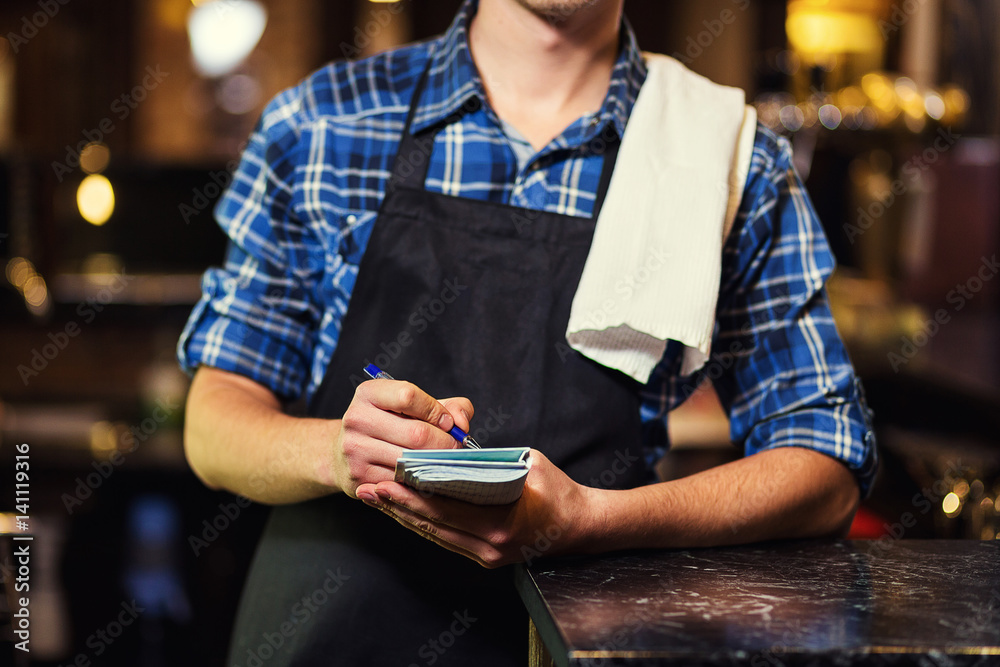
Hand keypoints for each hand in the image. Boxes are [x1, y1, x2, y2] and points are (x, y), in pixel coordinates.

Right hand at [331, 379, 472, 497]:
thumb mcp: (414, 407)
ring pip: (411, 460)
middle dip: (445, 443)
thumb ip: (448, 406)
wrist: (346, 452)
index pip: (408, 395)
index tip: (448, 422)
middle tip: (456, 448)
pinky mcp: (359, 476)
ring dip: (435, 463)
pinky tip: (425, 475)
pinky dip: (419, 480)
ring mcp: (355, 449)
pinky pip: (401, 481)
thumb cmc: (390, 424)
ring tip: (443, 460)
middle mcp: (357, 418)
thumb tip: (461, 423)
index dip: (436, 410)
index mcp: (369, 393)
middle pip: (416, 433)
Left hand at [355, 450, 598, 567]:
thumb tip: (455, 453)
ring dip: (402, 517)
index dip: (411, 495)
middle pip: (433, 523)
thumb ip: (493, 460)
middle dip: (396, 506)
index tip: (385, 481)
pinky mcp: (484, 558)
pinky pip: (446, 540)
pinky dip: (422, 524)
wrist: (579, 528)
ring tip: (375, 499)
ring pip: (434, 534)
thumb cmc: (558, 490)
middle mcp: (490, 544)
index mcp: (502, 519)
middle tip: (368, 489)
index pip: (446, 506)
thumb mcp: (530, 463)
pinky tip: (402, 512)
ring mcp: (487, 555)